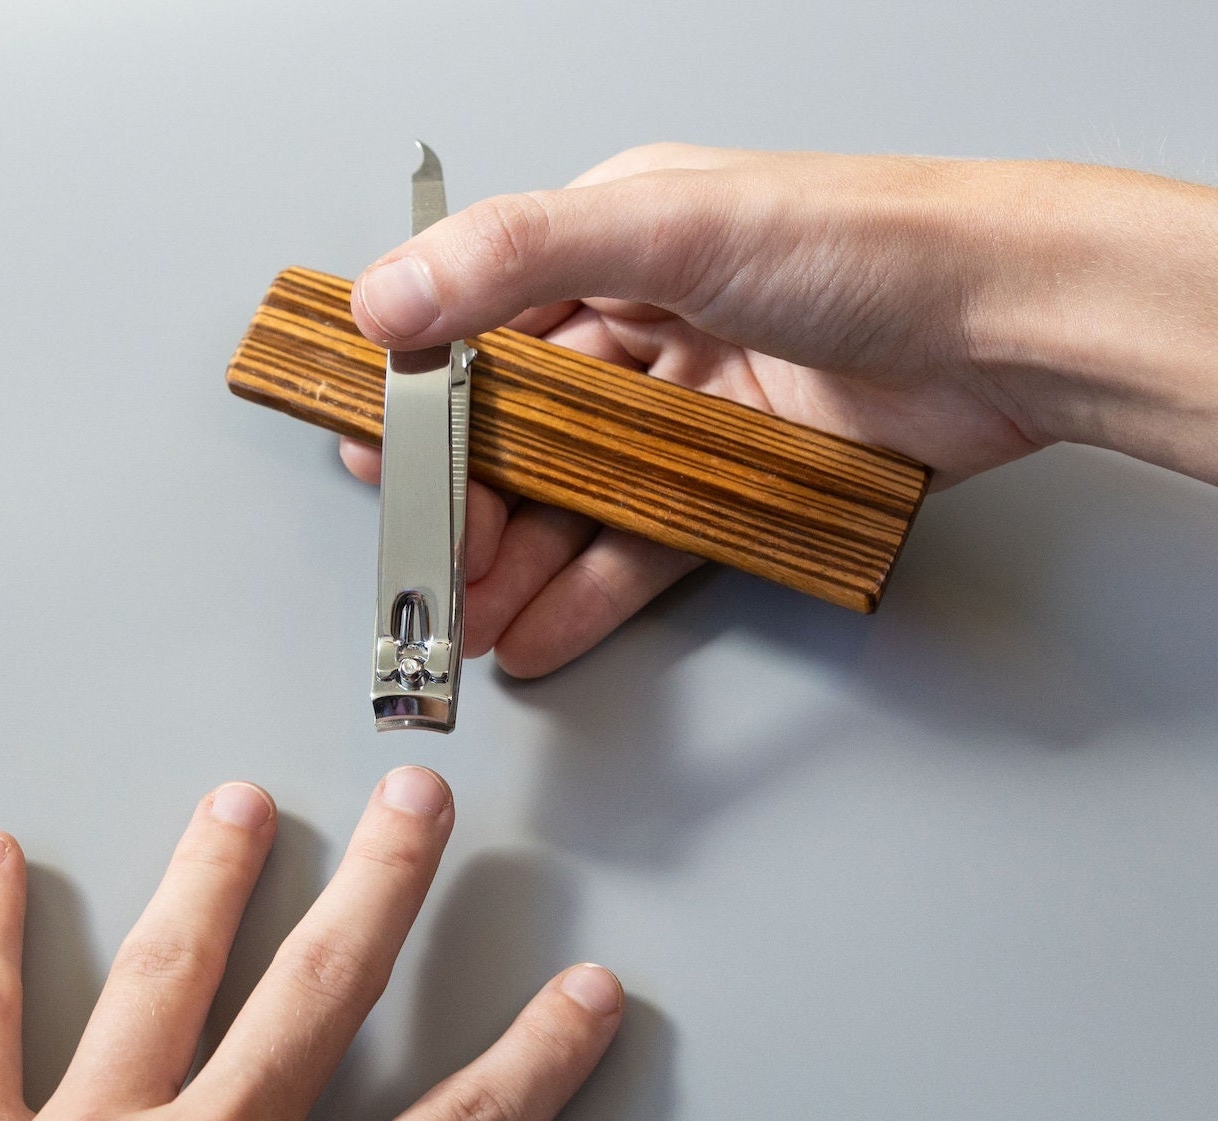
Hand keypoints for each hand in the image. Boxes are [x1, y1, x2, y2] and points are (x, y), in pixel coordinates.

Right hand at [344, 146, 1217, 675]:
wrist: (1009, 326)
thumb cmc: (866, 243)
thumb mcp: (671, 223)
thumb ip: (518, 255)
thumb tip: (391, 296)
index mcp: (610, 244)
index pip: (480, 327)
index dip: (420, 400)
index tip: (375, 462)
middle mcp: (640, 326)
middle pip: (520, 432)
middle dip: (467, 510)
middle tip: (430, 573)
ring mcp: (684, 412)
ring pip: (571, 502)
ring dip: (516, 567)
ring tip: (470, 627)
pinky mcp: (729, 483)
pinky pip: (637, 546)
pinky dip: (588, 593)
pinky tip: (541, 632)